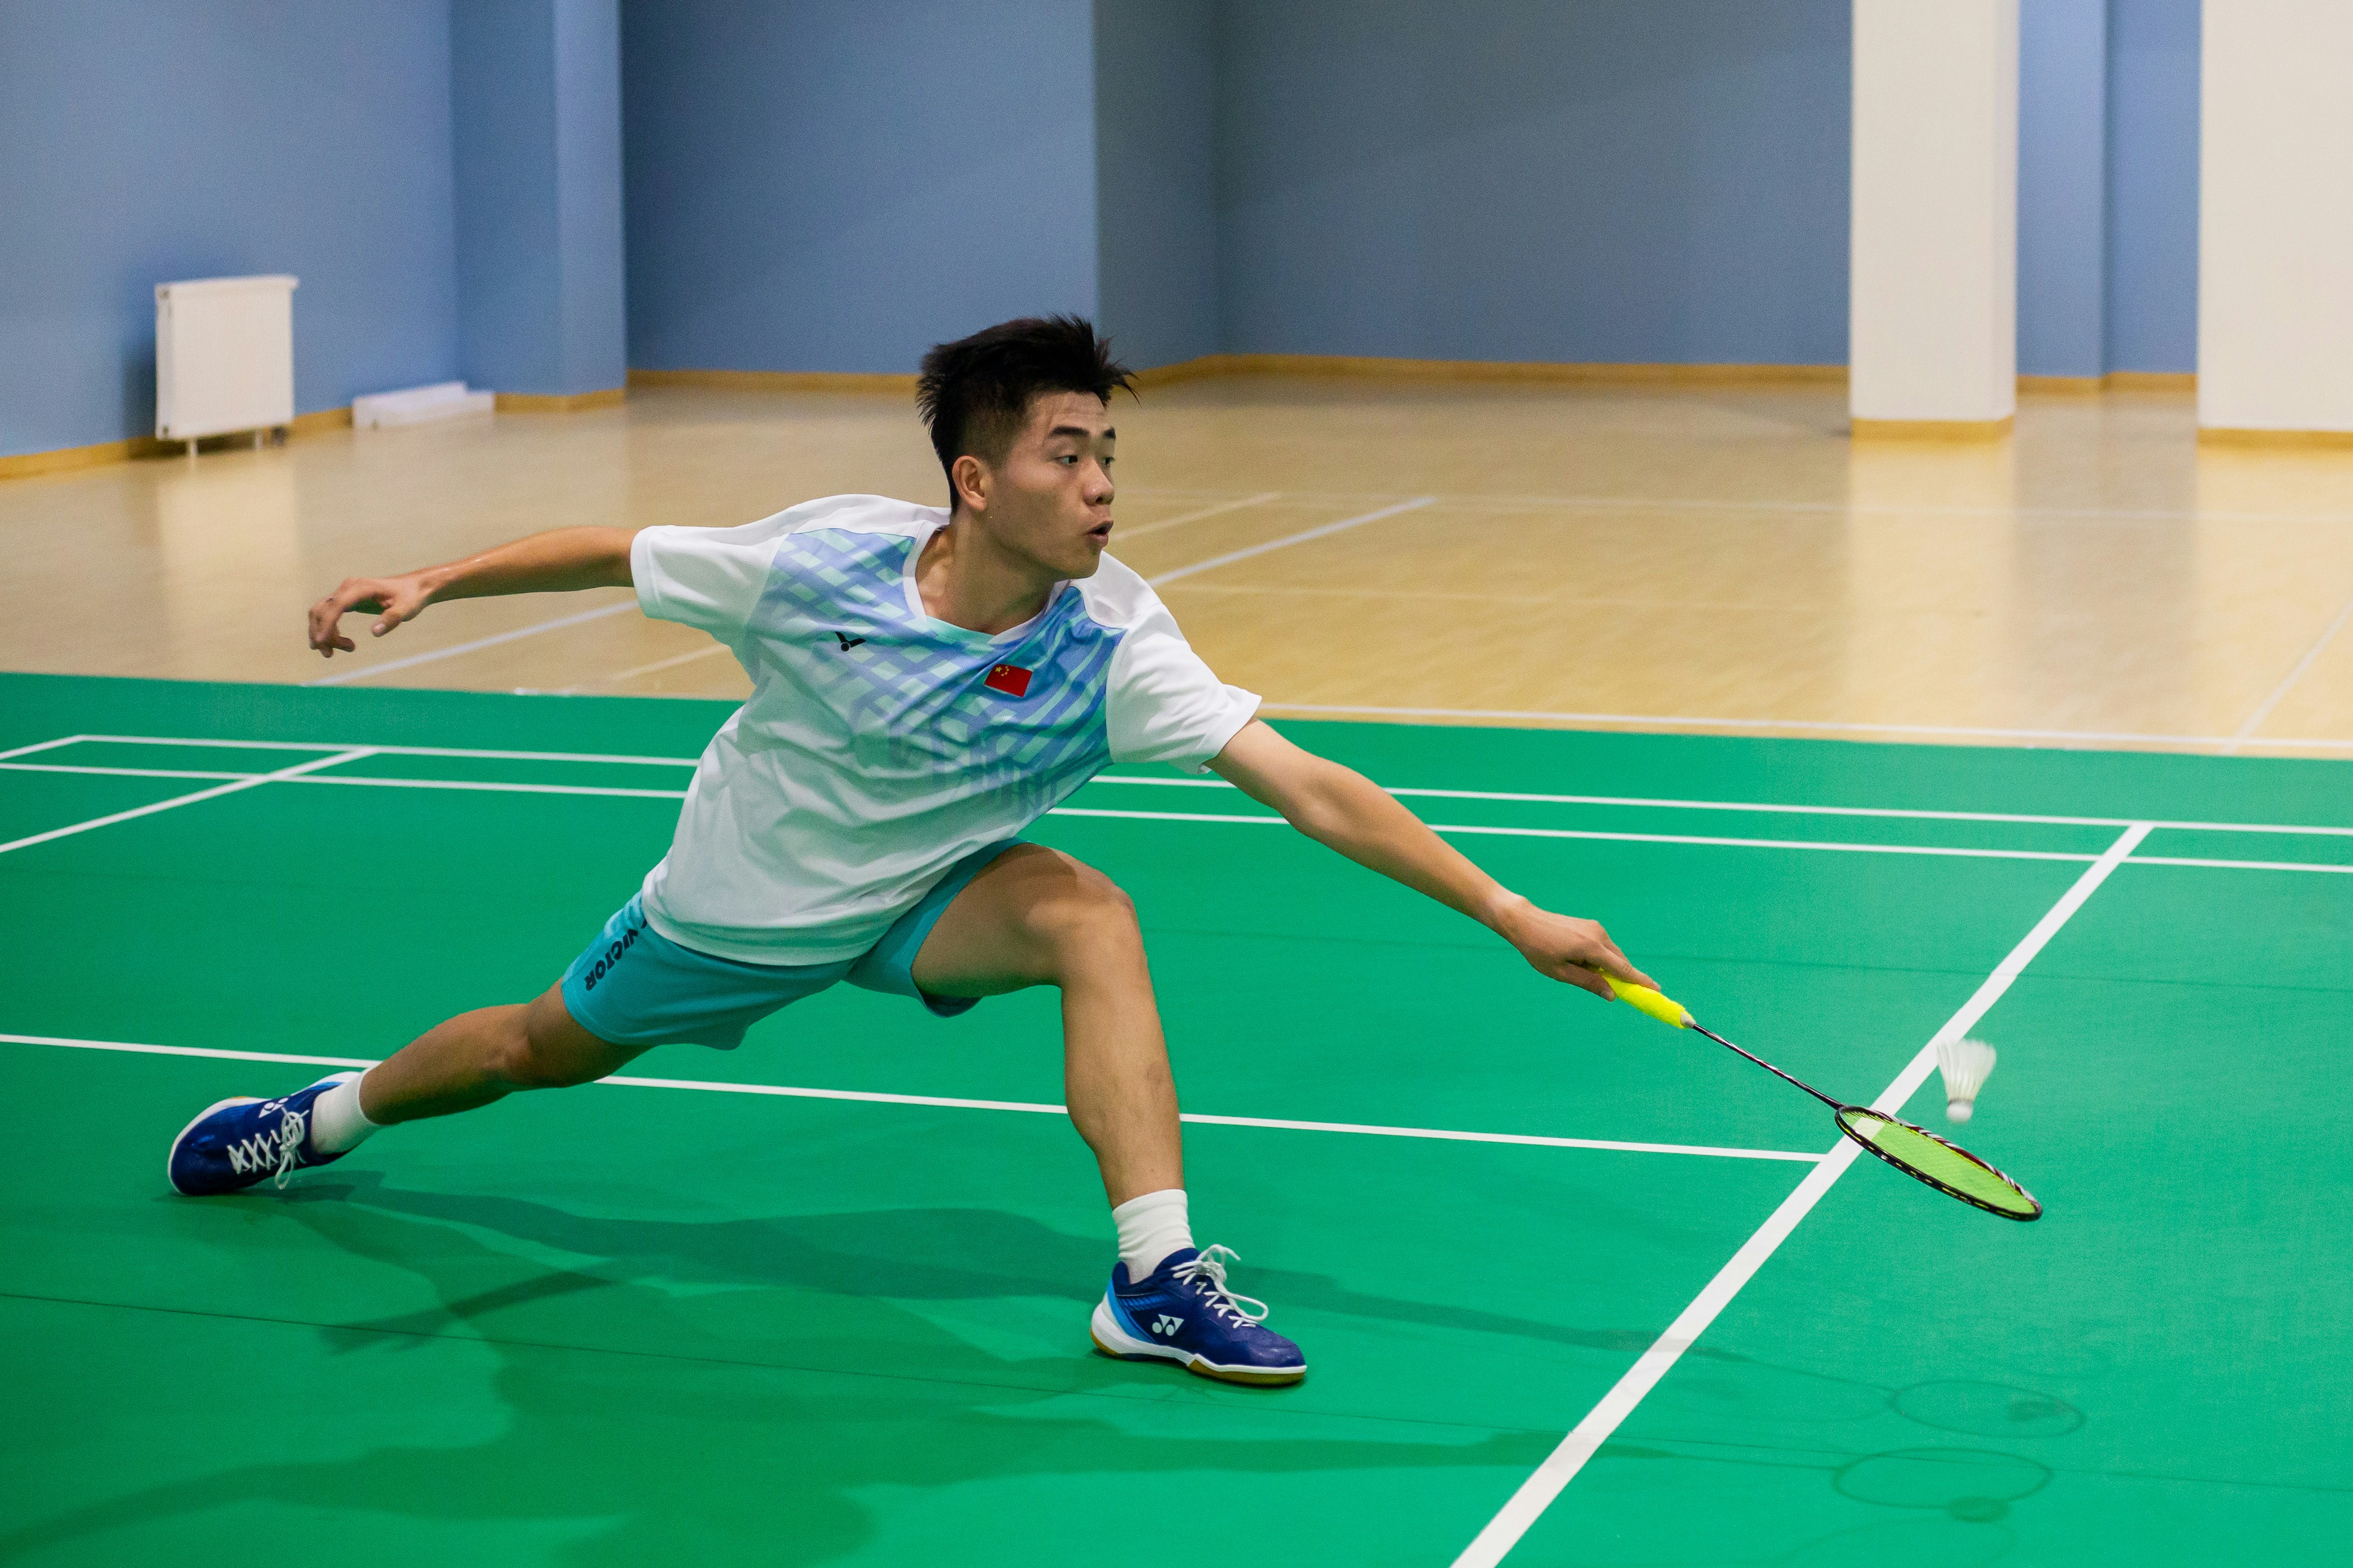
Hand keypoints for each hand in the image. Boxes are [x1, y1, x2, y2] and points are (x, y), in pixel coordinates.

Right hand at [308, 571, 436, 657]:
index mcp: (360, 588)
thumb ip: (391, 619)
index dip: (326, 624)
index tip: (322, 642)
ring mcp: (345, 593)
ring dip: (321, 633)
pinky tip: (342, 643)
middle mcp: (348, 588)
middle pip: (321, 610)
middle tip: (330, 654)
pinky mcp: (346, 600)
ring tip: (335, 652)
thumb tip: (374, 632)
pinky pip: (327, 614)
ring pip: (320, 613)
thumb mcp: (406, 609)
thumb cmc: (411, 598)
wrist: (413, 587)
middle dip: (320, 633)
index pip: (336, 606)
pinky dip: (328, 629)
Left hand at [1493, 898, 1655, 998]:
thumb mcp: (1561, 972)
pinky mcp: (1591, 925)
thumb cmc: (1539, 949)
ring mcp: (1595, 928)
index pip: (1623, 969)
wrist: (1525, 921)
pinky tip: (1581, 962)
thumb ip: (1588, 982)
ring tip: (1579, 971)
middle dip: (1623, 978)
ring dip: (1607, 968)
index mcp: (1591, 947)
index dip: (1640, 981)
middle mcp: (1598, 935)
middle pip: (1620, 962)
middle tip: (1621, 993)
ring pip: (1612, 954)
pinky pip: (1604, 946)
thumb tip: (1612, 995)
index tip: (1656, 991)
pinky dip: (1601, 958)